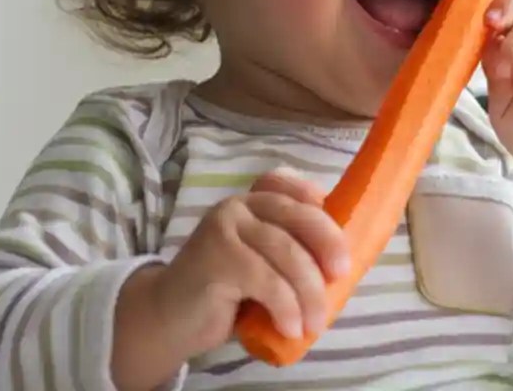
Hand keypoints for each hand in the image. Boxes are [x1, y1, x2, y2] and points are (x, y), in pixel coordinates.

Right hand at [150, 169, 349, 358]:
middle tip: (342, 275)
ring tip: (315, 322)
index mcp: (249, 202)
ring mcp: (224, 230)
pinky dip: (287, 307)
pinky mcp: (218, 259)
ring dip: (310, 293)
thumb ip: (288, 249)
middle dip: (329, 244)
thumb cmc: (224, 293)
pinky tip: (291, 327)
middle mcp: (236, 207)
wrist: (170, 316)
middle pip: (297, 215)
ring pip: (287, 254)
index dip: (314, 199)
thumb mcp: (261, 263)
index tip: (330, 219)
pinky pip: (268, 282)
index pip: (284, 184)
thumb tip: (341, 263)